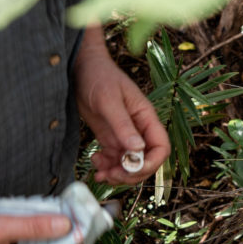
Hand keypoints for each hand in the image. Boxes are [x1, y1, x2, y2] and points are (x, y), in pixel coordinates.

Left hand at [74, 27, 169, 185]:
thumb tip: (137, 149)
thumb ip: (123, 125)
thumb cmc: (98, 76)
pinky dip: (106, 167)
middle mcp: (139, 129)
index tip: (131, 168)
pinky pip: (114, 160)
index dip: (152, 163)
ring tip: (99, 172)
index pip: (161, 148)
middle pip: (146, 161)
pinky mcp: (111, 138)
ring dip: (117, 174)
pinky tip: (94, 160)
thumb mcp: (109, 100)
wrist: (81, 68)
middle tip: (111, 175)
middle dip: (130, 173)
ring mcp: (125, 135)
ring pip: (129, 164)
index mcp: (146, 117)